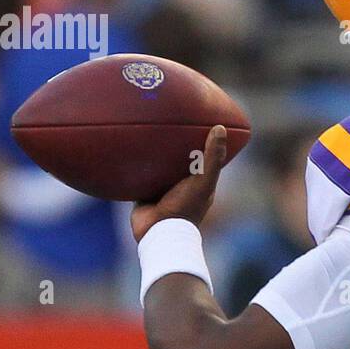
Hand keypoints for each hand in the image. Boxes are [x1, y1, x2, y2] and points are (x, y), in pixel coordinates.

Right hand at [131, 125, 226, 241]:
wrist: (157, 232)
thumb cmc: (185, 206)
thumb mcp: (204, 180)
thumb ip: (212, 157)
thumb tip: (220, 127)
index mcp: (200, 182)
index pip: (203, 157)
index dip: (202, 140)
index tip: (199, 120)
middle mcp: (181, 184)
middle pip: (179, 159)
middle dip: (176, 143)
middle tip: (169, 117)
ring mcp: (162, 188)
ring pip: (158, 166)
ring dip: (155, 152)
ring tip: (148, 127)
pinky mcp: (144, 192)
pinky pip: (139, 174)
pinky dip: (136, 163)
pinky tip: (129, 145)